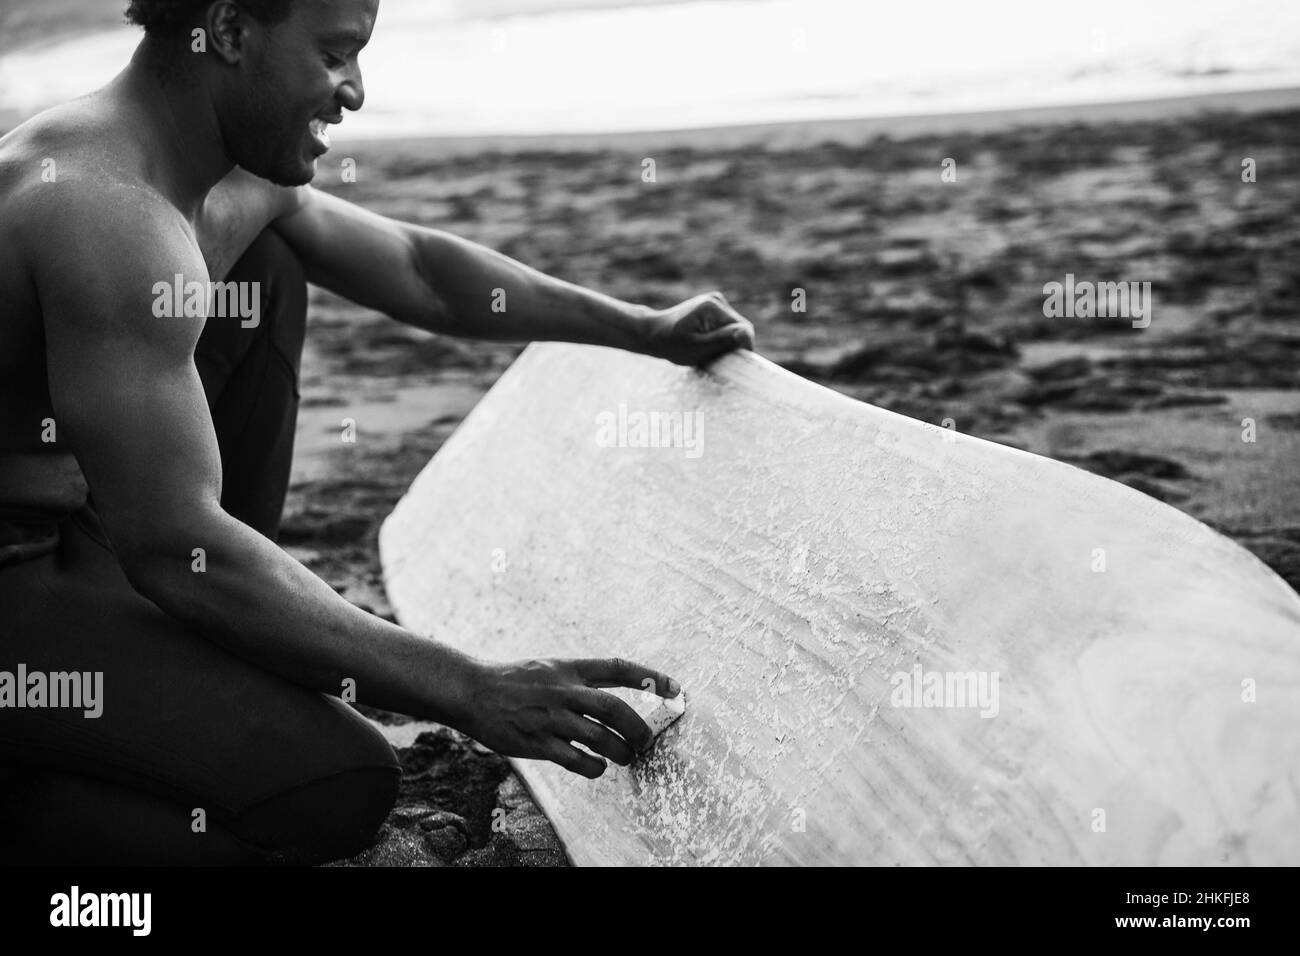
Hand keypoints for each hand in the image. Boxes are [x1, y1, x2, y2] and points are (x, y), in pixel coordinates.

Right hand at [460, 657, 680, 777]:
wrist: (472, 691)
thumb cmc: (514, 681)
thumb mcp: (550, 667)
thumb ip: (580, 679)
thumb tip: (613, 697)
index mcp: (570, 668)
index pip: (618, 668)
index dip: (650, 678)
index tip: (676, 688)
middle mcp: (563, 690)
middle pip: (614, 709)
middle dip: (638, 728)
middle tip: (646, 742)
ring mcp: (550, 717)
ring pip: (599, 737)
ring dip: (620, 751)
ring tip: (627, 756)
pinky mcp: (537, 743)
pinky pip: (575, 760)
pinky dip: (594, 767)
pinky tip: (598, 767)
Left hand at [641, 291, 755, 366]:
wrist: (654, 333)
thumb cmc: (672, 344)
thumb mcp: (697, 348)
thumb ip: (722, 341)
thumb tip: (747, 334)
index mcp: (713, 307)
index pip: (744, 329)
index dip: (742, 348)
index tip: (730, 362)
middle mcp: (717, 300)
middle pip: (740, 328)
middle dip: (732, 345)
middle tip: (714, 357)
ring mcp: (716, 302)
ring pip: (735, 328)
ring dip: (726, 342)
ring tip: (707, 349)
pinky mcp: (714, 308)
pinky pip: (727, 326)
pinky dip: (721, 337)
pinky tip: (706, 342)